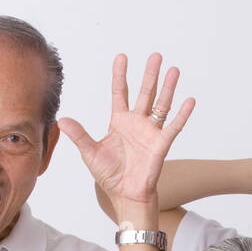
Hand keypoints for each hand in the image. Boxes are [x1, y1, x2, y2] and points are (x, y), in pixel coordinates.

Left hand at [59, 53, 195, 218]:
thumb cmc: (109, 175)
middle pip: (145, 93)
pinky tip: (189, 100)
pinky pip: (173, 127)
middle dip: (150, 75)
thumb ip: (79, 135)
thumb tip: (62, 120)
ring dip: (168, 88)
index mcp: (119, 122)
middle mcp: (136, 123)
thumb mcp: (90, 153)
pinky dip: (182, 114)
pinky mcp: (161, 144)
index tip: (122, 57)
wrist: (125, 194)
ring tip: (173, 70)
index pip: (120, 93)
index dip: (120, 75)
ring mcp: (150, 132)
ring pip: (161, 105)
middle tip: (155, 56)